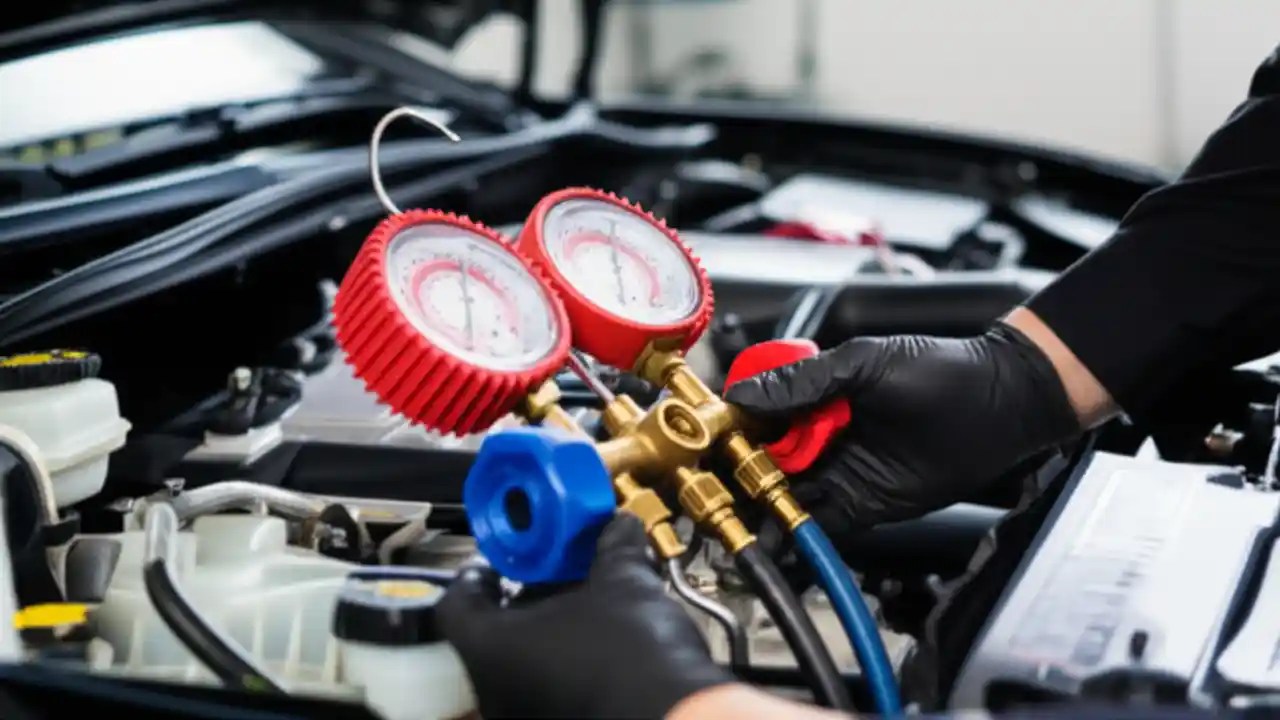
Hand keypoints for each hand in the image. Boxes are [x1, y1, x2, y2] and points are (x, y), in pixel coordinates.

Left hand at [438, 513, 733, 718]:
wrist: (677, 717)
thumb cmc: (633, 660)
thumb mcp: (624, 583)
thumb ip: (613, 548)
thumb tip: (618, 527)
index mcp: (491, 650)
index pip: (458, 603)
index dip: (478, 574)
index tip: (499, 559)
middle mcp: (497, 691)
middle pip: (492, 635)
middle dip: (524, 600)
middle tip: (551, 576)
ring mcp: (527, 715)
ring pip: (522, 666)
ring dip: (549, 634)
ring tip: (585, 608)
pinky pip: (549, 690)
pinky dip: (566, 665)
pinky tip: (602, 646)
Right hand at [724, 322, 1081, 531]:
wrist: (999, 406)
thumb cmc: (940, 372)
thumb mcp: (864, 364)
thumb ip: (804, 381)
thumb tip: (746, 394)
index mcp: (814, 395)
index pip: (757, 413)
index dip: (731, 428)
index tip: (707, 440)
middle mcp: (819, 435)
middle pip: (761, 459)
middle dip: (735, 472)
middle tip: (711, 485)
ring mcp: (837, 472)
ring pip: (783, 494)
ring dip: (757, 506)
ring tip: (730, 517)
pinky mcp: (859, 506)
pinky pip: (817, 523)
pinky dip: (793, 533)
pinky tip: (772, 537)